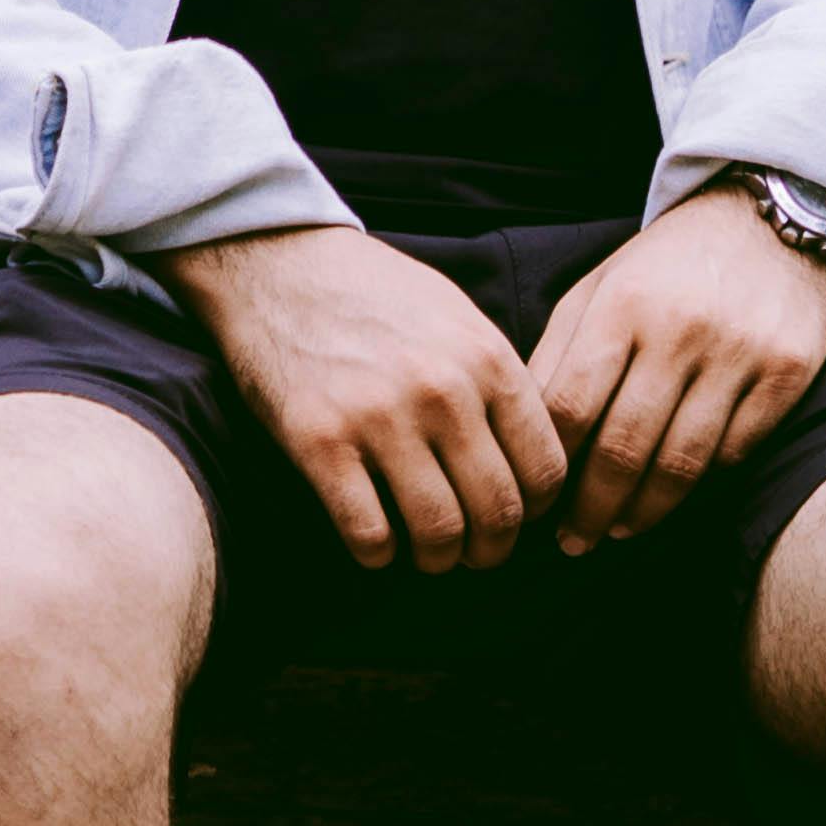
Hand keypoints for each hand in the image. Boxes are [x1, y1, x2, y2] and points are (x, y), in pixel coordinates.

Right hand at [161, 224, 568, 573]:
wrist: (280, 265)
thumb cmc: (374, 294)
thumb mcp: (458, 317)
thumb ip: (497, 380)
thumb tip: (532, 455)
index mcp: (486, 360)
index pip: (545, 469)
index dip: (536, 510)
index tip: (516, 517)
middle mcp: (442, 392)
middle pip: (497, 511)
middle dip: (492, 549)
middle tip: (476, 553)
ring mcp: (379, 418)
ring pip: (438, 532)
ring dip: (439, 560)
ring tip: (430, 555)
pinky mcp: (319, 443)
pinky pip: (369, 533)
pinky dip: (379, 555)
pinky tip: (377, 544)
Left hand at [528, 185, 825, 556]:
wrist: (772, 215)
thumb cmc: (668, 263)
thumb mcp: (602, 286)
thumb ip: (560, 352)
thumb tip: (524, 433)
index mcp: (623, 304)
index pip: (572, 406)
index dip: (550, 466)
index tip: (536, 501)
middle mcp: (681, 329)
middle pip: (624, 446)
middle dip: (592, 508)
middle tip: (574, 542)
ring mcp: (740, 352)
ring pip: (683, 461)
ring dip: (646, 510)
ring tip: (621, 530)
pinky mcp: (789, 372)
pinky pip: (736, 450)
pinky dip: (703, 480)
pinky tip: (677, 492)